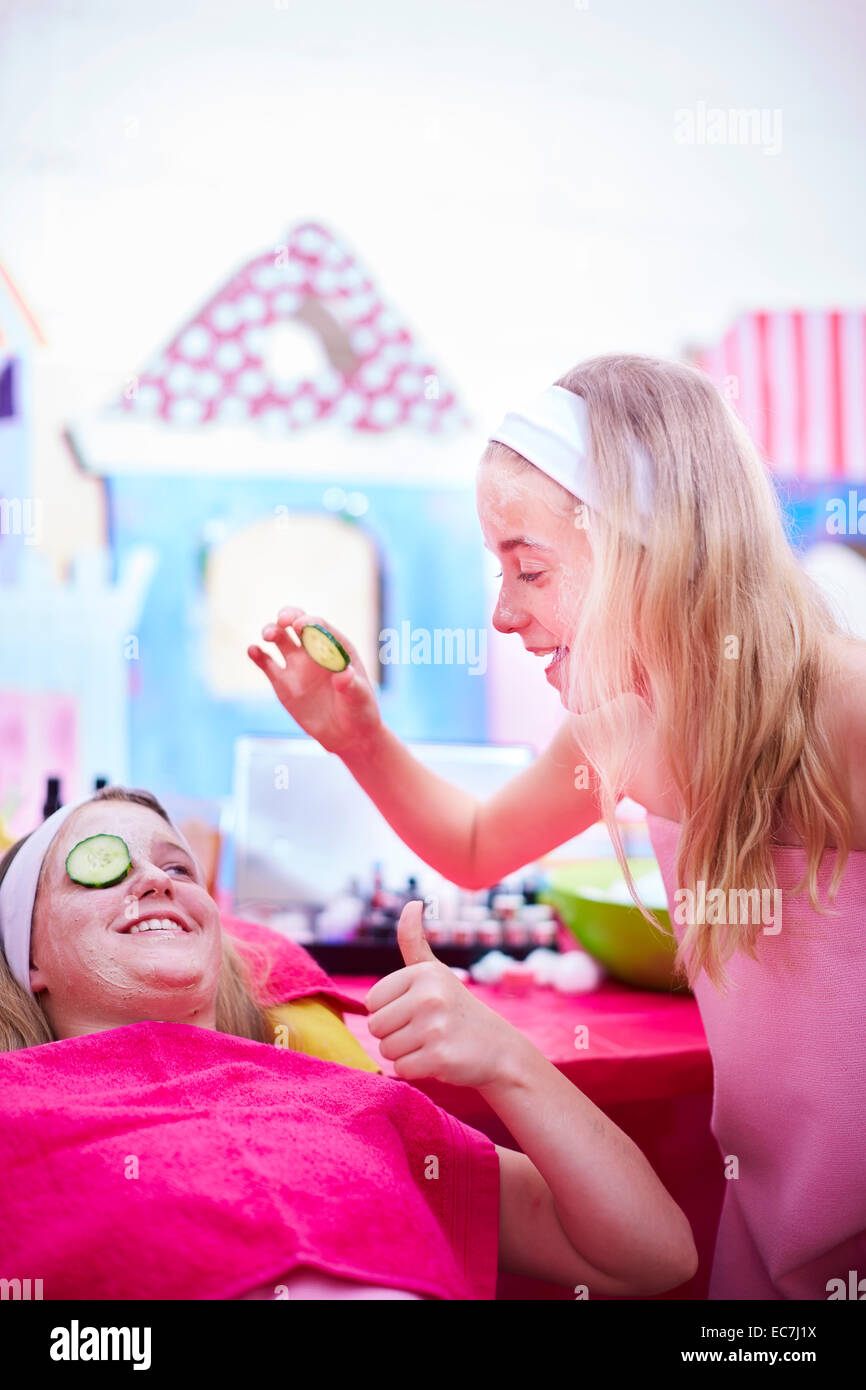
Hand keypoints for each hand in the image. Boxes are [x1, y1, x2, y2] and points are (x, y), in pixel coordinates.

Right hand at [247, 607, 382, 756]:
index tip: (302, 626)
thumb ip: (351, 684)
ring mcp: (297, 665)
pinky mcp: (282, 682)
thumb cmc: (359, 711)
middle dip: (289, 616)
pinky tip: (253, 650)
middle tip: (282, 621)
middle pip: (297, 623)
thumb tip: (344, 673)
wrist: (347, 735)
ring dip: (271, 630)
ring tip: (268, 636)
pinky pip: (266, 663)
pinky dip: (258, 655)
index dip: (310, 621)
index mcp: (337, 647)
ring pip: (279, 638)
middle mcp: (315, 651)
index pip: (320, 625)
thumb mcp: (360, 698)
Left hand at [364, 901, 520, 1088]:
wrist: (499, 1049)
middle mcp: (429, 995)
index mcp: (423, 972)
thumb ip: (414, 940)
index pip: (372, 1001)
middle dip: (394, 1035)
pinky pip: (401, 1069)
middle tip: (424, 1031)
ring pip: (386, 1050)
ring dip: (404, 1053)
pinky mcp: (439, 1057)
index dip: (390, 1011)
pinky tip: (437, 1060)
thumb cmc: (457, 1009)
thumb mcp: (435, 972)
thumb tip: (411, 903)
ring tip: (431, 1044)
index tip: (416, 1011)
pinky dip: (415, 1070)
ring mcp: (435, 1027)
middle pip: (375, 1027)